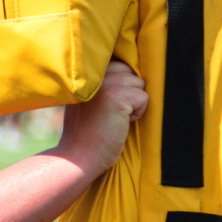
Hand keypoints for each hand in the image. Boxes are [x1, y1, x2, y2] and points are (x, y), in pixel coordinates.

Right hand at [58, 60, 147, 174]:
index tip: (107, 105)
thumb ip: (102, 84)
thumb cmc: (85, 134)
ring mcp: (105, 84)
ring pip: (138, 84)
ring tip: (112, 119)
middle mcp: (93, 74)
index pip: (117, 64)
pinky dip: (137, 114)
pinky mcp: (117, 96)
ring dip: (133, 104)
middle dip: (127, 93)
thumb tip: (131, 72)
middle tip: (108, 114)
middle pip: (129, 72)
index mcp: (85, 73)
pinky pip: (143, 97)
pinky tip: (118, 124)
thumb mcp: (87, 101)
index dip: (120, 84)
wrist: (78, 157)